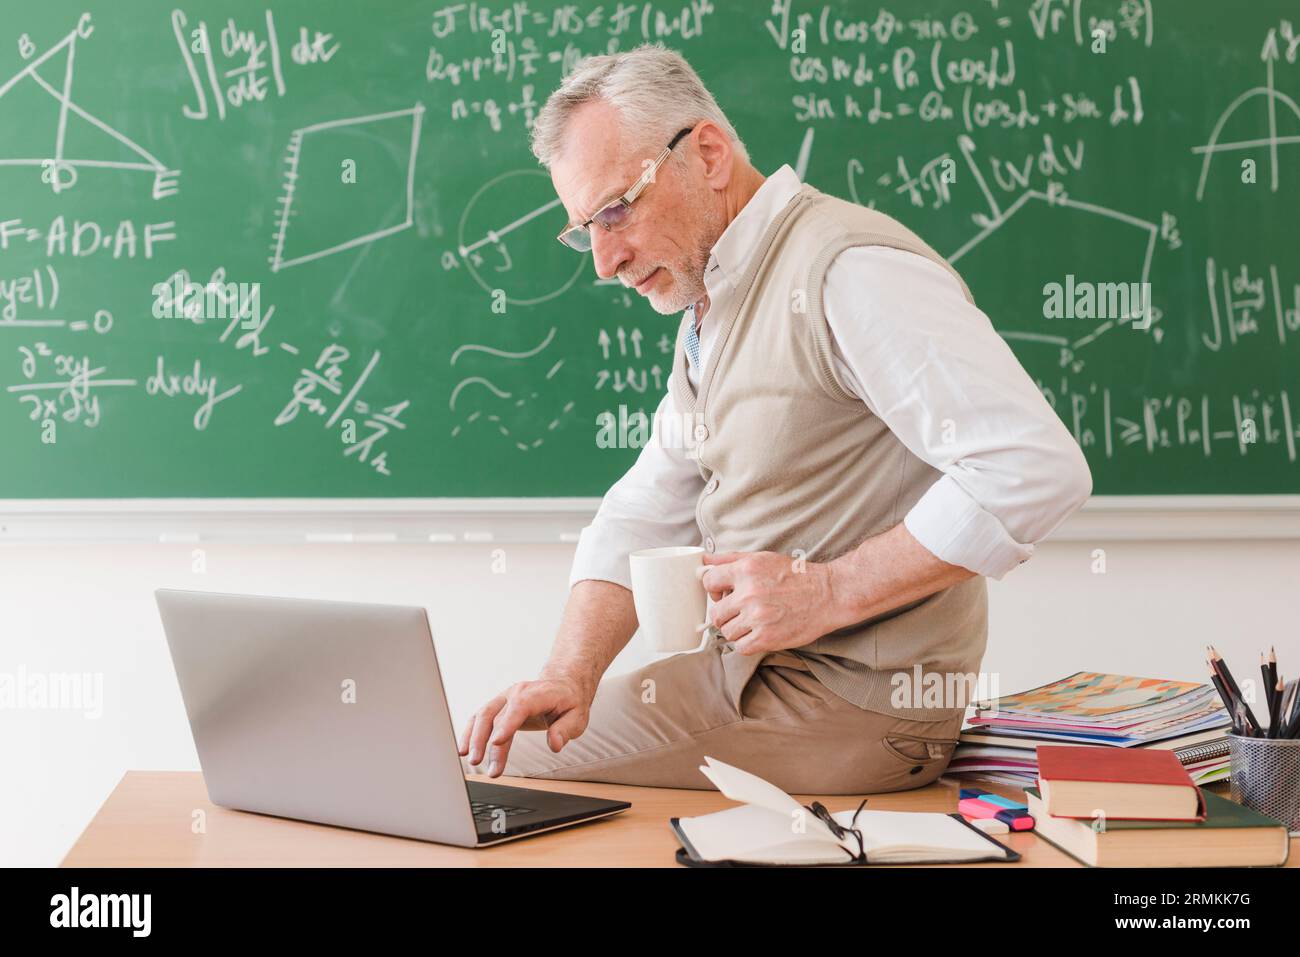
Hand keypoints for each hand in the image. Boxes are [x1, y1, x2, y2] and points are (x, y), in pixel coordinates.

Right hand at [457, 674, 591, 777]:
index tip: (496, 742)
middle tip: (479, 762)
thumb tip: (555, 744)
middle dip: (483, 739)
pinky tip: (464, 750)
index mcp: (537, 693)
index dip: (506, 724)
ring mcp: (504, 698)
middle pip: (494, 714)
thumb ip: (565, 730)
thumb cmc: (569, 702)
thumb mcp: (577, 717)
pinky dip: (470, 734)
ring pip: (482, 715)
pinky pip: (480, 718)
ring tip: (472, 761)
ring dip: (474, 739)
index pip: (519, 707)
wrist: (562, 686)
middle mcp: (516, 693)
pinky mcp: (498, 706)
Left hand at [698, 550, 844, 654]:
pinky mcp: (767, 638)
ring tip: (755, 621)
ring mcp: (757, 617)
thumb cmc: (795, 576)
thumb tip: (703, 561)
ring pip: (727, 632)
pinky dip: (747, 643)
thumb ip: (730, 559)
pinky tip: (760, 632)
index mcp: (746, 570)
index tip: (723, 594)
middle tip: (741, 611)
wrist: (829, 594)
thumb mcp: (763, 558)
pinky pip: (741, 647)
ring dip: (737, 629)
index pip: (708, 582)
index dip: (713, 590)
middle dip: (725, 614)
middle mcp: (749, 593)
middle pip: (715, 613)